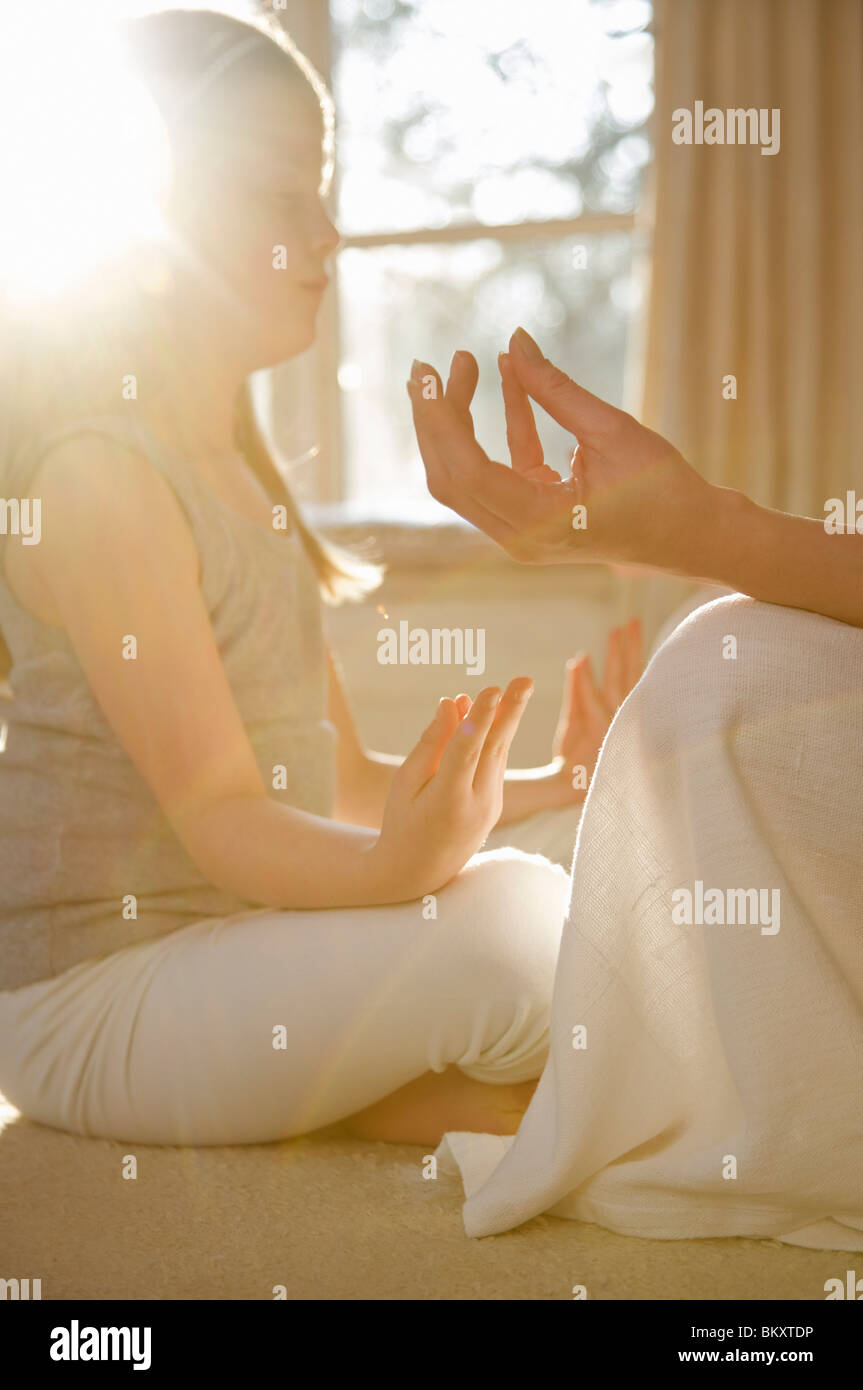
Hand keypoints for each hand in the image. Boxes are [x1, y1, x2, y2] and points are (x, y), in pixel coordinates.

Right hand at [369, 678, 533, 897]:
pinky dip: (495, 736)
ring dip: (506, 718)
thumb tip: (452, 704)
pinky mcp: (497, 803)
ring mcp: (492, 806)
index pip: (466, 752)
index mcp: (447, 801)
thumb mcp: (406, 783)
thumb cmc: (402, 821)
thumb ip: (430, 744)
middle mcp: (476, 805)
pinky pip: (496, 764)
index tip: (489, 690)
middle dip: (511, 712)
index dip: (478, 719)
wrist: (418, 872)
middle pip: (494, 750)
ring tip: (517, 686)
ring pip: (499, 754)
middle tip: (525, 681)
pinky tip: (493, 710)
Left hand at [407, 328, 709, 568]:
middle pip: (451, 478)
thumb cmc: (664, 489)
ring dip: (457, 425)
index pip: (466, 472)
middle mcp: (519, 536)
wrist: (695, 535)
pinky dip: (501, 427)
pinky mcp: (534, 516)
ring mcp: (523, 531)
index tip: (430, 373)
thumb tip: (514, 341)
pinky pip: (502, 468)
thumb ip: (556, 389)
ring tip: (457, 367)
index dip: (441, 421)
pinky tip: (503, 378)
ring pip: (467, 477)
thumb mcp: (612, 431)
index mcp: (536, 525)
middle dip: (434, 421)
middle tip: (425, 366)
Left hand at [551, 619, 642, 801]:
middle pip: (628, 677)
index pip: (630, 675)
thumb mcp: (577, 717)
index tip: (630, 624)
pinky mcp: (595, 734)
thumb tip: (578, 659)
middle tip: (632, 622)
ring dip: (615, 658)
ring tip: (616, 632)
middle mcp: (620, 717)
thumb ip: (579, 689)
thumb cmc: (575, 755)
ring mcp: (611, 725)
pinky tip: (580, 660)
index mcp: (620, 712)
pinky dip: (584, 683)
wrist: (567, 788)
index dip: (631, 650)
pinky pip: (589, 704)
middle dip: (630, 649)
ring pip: (615, 686)